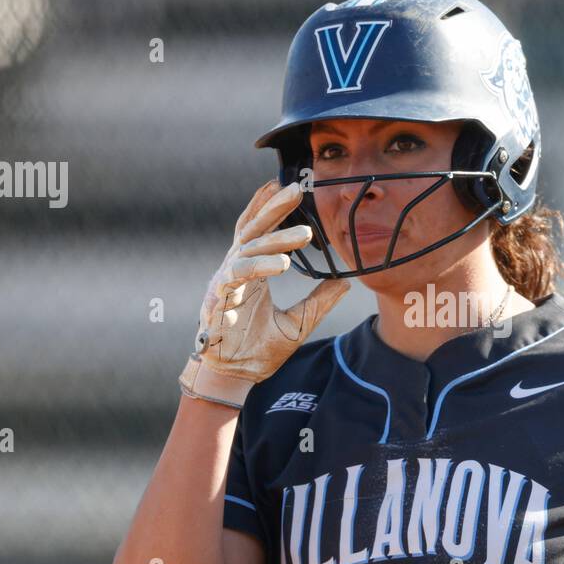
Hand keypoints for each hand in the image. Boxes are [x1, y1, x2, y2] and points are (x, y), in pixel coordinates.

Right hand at [179, 181, 350, 407]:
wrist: (235, 377)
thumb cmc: (258, 350)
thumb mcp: (298, 323)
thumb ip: (318, 301)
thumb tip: (345, 283)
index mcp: (251, 272)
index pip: (260, 231)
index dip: (270, 207)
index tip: (289, 186)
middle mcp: (235, 271)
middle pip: (252, 229)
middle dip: (272, 207)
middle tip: (297, 189)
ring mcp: (225, 283)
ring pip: (248, 250)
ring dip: (275, 241)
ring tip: (304, 236)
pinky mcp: (218, 300)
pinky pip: (236, 276)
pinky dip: (257, 268)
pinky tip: (280, 265)